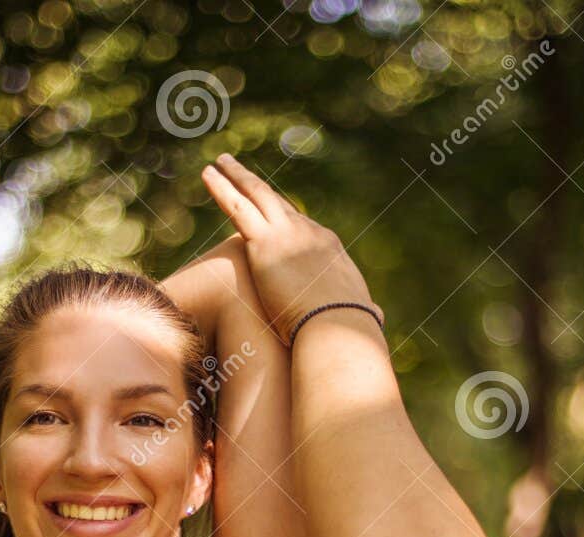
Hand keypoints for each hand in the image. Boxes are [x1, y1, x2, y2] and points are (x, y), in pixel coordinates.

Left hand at [201, 154, 376, 342]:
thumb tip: (375, 316)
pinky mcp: (264, 242)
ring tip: (218, 162)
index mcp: (327, 247)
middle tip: (239, 170)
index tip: (268, 210)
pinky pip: (238, 207)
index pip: (300, 226)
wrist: (337, 323)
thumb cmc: (348, 327)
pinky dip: (221, 188)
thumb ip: (363, 309)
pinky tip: (208, 175)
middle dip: (257, 186)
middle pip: (277, 202)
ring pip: (255, 195)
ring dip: (235, 176)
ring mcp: (286, 233)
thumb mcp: (359, 312)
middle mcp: (308, 232)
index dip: (282, 217)